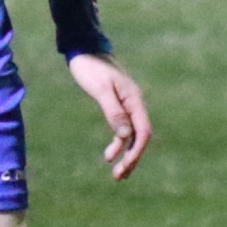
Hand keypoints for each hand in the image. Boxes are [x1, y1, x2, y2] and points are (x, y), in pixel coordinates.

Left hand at [68, 53, 150, 179]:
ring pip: (131, 135)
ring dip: (125, 154)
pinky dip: (118, 143)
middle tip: (119, 177)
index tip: (124, 166)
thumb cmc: (91, 67)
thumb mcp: (100, 89)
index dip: (136, 151)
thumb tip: (125, 136)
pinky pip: (123, 129)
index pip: (142, 132)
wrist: (84, 50)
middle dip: (132, 158)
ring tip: (116, 173)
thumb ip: (113, 112)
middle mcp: (134, 104)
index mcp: (134, 100)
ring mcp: (126, 105)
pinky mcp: (117, 105)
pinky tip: (109, 154)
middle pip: (139, 137)